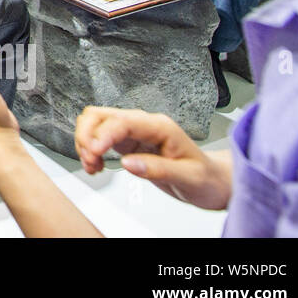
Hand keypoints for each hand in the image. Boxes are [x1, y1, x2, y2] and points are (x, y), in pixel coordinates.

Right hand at [74, 107, 233, 209]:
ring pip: (95, 123)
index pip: (122, 121)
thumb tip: (128, 164)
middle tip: (90, 161)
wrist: (211, 182)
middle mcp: (144, 124)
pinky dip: (90, 149)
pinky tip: (96, 165)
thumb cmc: (205, 178)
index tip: (93, 152)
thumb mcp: (188, 177)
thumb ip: (158, 169)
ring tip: (91, 165)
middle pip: (101, 115)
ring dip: (85, 142)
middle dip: (87, 136)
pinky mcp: (127, 142)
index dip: (103, 134)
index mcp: (160, 127)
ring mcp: (133, 132)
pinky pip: (99, 137)